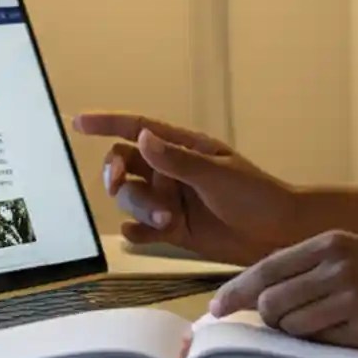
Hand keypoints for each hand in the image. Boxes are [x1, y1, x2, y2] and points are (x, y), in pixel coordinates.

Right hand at [73, 113, 296, 265]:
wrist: (279, 234)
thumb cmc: (256, 195)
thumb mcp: (217, 175)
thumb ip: (178, 160)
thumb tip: (141, 138)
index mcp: (183, 147)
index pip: (137, 128)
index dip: (106, 123)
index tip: (78, 122)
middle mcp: (170, 171)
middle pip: (123, 165)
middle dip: (116, 175)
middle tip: (119, 185)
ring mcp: (169, 200)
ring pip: (130, 199)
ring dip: (138, 208)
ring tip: (166, 220)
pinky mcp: (173, 230)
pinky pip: (139, 230)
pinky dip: (137, 232)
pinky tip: (147, 233)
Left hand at [209, 230, 357, 350]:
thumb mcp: (356, 255)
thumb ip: (313, 268)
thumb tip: (265, 295)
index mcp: (331, 242)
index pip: (267, 268)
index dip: (237, 290)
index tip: (216, 308)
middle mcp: (336, 266)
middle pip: (271, 301)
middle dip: (268, 319)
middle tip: (283, 326)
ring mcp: (350, 297)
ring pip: (290, 326)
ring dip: (296, 334)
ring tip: (327, 326)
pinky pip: (320, 344)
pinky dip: (324, 345)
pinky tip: (348, 334)